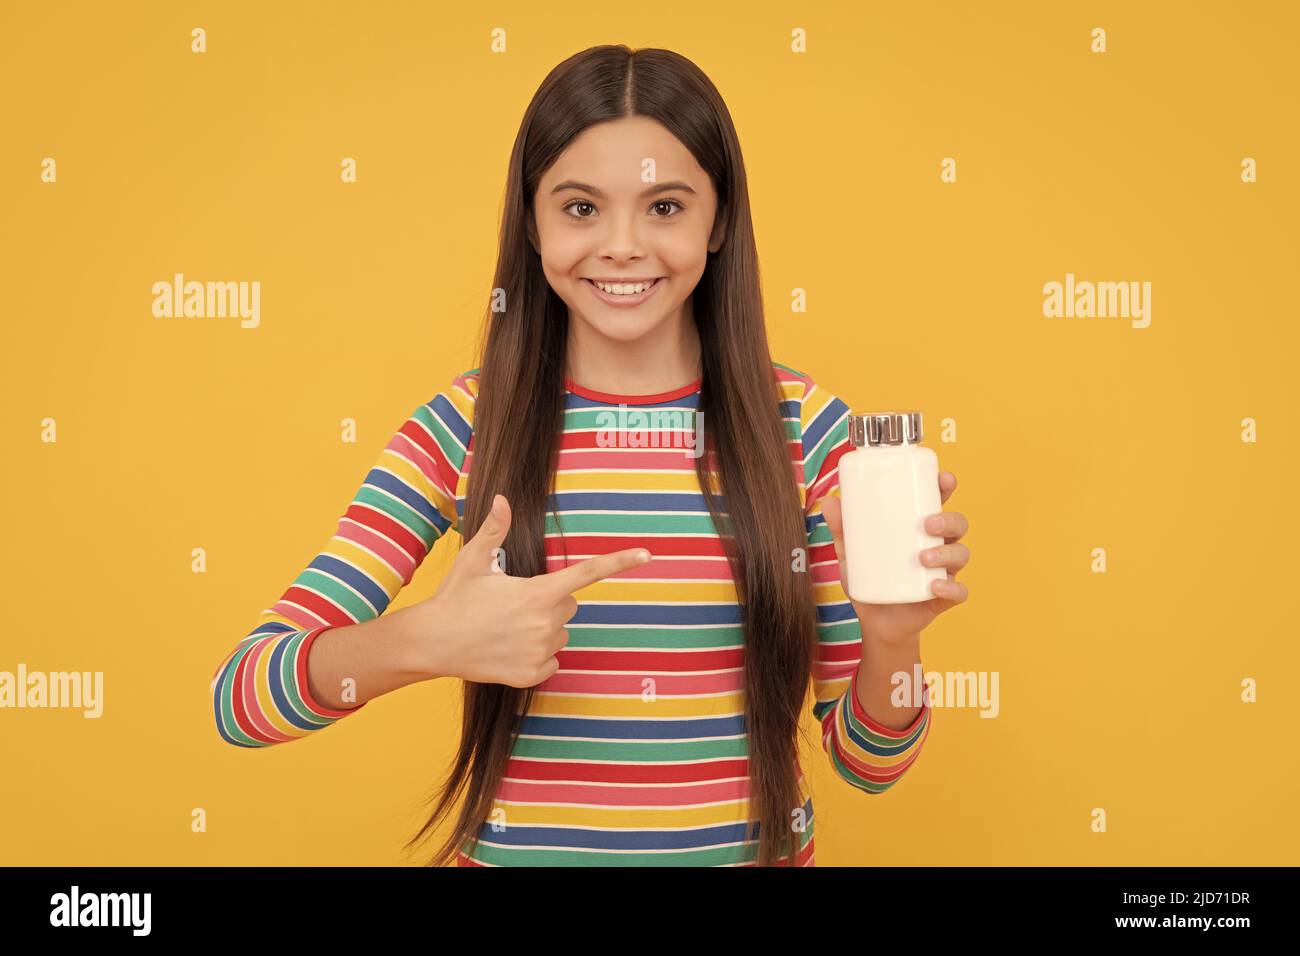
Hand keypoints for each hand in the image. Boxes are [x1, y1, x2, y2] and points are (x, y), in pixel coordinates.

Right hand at [409, 493, 650, 685]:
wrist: (432, 644)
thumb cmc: (454, 598)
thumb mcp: (474, 561)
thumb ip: (494, 530)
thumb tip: (502, 500)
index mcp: (537, 593)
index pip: (587, 573)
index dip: (619, 561)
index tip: (646, 554)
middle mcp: (545, 623)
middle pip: (569, 605)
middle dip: (549, 601)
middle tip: (515, 603)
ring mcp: (540, 651)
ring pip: (560, 632)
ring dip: (542, 628)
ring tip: (507, 626)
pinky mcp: (533, 673)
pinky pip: (551, 658)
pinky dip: (535, 653)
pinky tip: (509, 647)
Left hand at [818, 469, 969, 644]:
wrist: (875, 622)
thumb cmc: (870, 578)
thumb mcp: (851, 553)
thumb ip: (842, 529)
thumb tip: (830, 501)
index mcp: (921, 528)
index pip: (939, 501)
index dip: (945, 487)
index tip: (943, 478)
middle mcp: (938, 545)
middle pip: (957, 524)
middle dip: (948, 519)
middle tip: (927, 524)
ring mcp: (943, 571)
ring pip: (961, 554)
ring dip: (946, 553)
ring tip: (922, 557)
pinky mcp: (943, 598)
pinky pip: (958, 592)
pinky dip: (951, 588)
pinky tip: (935, 586)